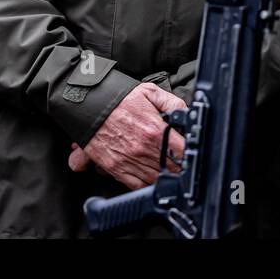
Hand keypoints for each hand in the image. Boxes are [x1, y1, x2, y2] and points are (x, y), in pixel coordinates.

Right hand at [68, 83, 186, 189]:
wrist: (89, 105)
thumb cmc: (118, 99)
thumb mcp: (150, 92)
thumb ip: (172, 103)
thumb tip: (187, 115)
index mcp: (155, 130)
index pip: (183, 152)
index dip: (190, 155)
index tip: (191, 153)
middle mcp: (143, 149)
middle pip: (173, 170)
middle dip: (180, 168)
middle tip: (180, 163)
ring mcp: (130, 161)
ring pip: (157, 180)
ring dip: (165, 179)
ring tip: (168, 171)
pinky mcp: (117, 169)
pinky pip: (137, 186)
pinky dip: (147, 186)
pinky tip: (151, 178)